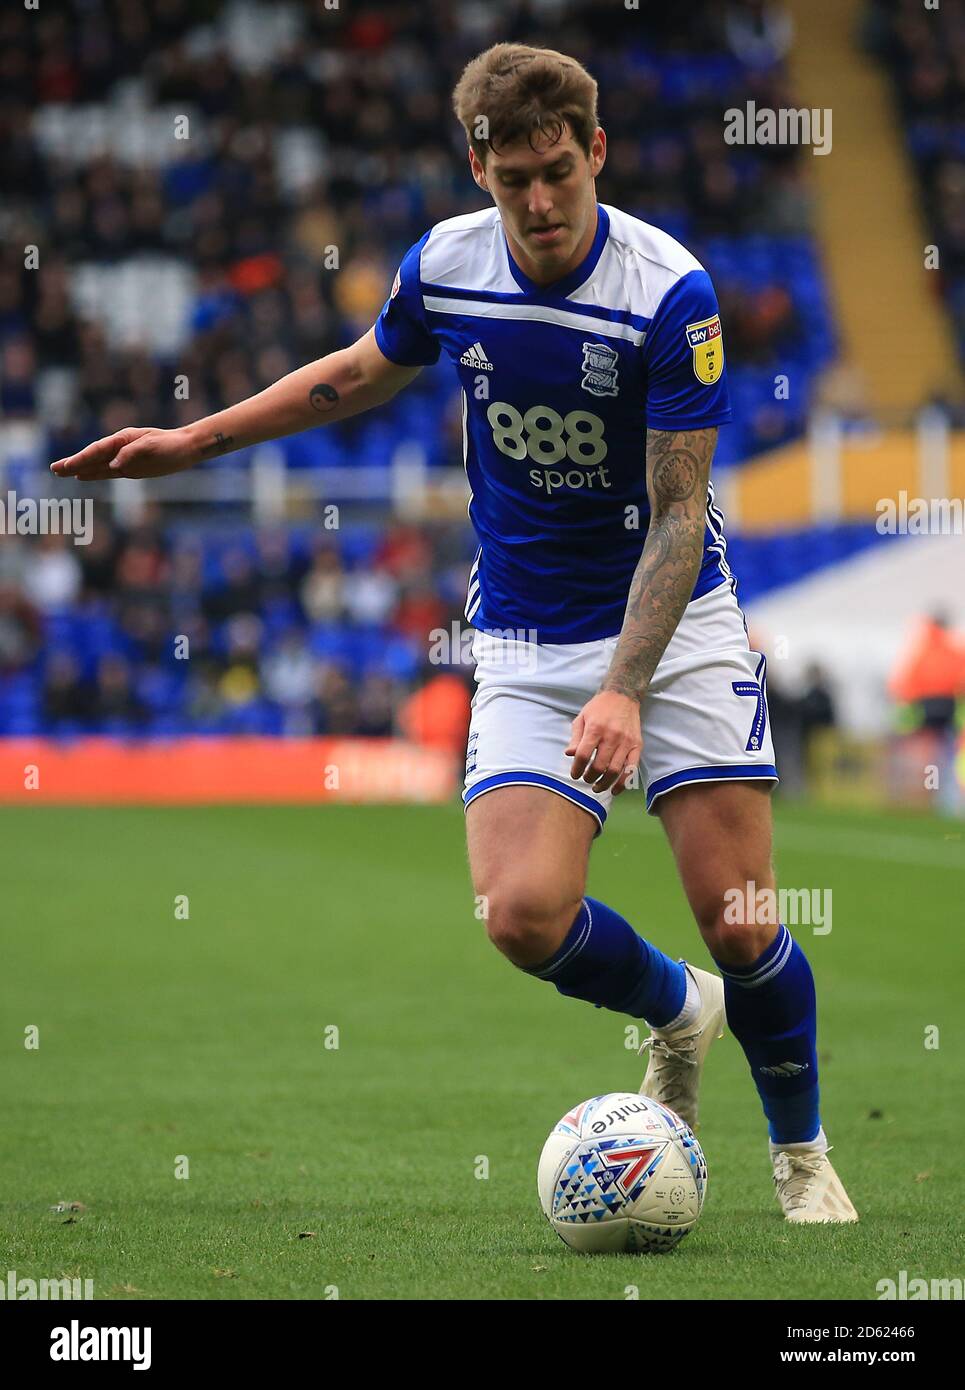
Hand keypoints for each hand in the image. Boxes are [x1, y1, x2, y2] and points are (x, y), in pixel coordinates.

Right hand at [50, 427, 198, 480]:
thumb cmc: (170, 444)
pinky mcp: (130, 469)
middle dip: (73, 463)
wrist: (186, 448)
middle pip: (92, 457)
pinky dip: (94, 474)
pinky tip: (82, 476)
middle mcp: (119, 448)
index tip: (69, 467)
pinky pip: (108, 472)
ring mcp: (123, 459)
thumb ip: (132, 454)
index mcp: (122, 439)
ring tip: (60, 472)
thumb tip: (115, 465)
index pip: (98, 450)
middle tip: (53, 469)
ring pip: (97, 465)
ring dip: (79, 469)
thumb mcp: (152, 446)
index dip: (82, 459)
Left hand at [566, 690, 642, 794]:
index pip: (583, 755)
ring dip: (604, 783)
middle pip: (599, 766)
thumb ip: (575, 737)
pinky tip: (615, 789)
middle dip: (589, 777)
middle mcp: (612, 736)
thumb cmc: (599, 708)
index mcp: (595, 728)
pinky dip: (623, 782)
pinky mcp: (637, 746)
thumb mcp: (582, 718)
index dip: (577, 769)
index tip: (574, 775)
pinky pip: (632, 769)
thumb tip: (570, 754)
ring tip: (596, 787)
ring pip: (615, 770)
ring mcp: (626, 742)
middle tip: (585, 780)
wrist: (623, 696)